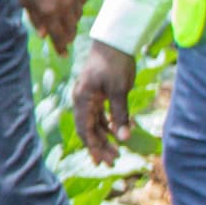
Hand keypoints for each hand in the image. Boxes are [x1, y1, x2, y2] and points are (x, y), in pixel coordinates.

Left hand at [6, 0, 86, 54]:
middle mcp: (64, 5)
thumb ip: (36, 19)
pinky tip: (72, 5)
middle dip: (67, 37)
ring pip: (78, 16)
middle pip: (71, 29)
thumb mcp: (25, 2)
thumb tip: (43, 35)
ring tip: (65, 22)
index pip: (59, 36)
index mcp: (49, 12)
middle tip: (63, 40)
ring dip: (72, 22)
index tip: (64, 56)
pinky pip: (83, 1)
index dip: (61, 48)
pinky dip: (78, 5)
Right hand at [70, 38, 139, 162]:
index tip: (102, 161)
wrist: (115, 42)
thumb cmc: (115, 64)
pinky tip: (117, 134)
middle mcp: (82, 100)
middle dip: (99, 146)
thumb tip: (124, 138)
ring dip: (104, 138)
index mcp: (82, 99)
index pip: (85, 129)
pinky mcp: (97, 95)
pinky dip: (107, 126)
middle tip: (112, 162)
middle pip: (88, 129)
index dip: (93, 146)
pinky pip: (99, 115)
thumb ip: (120, 115)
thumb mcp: (120, 90)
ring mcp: (88, 97)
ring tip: (115, 153)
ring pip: (94, 124)